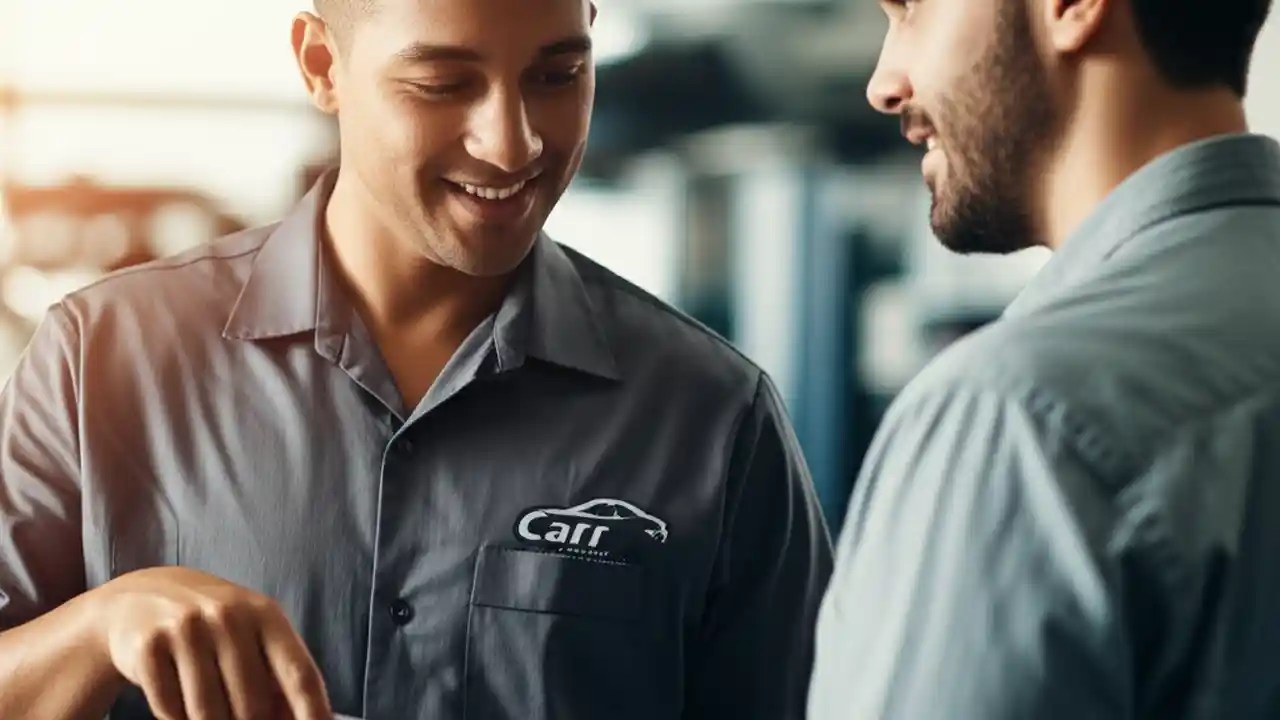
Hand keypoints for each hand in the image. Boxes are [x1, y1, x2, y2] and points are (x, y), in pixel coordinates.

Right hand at [93, 566, 332, 719]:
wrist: (140, 596)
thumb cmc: (213, 624)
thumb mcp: (252, 633)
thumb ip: (278, 674)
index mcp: (266, 614)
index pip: (300, 674)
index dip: (314, 712)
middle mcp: (228, 617)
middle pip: (253, 707)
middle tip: (239, 715)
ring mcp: (186, 629)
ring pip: (208, 716)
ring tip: (207, 702)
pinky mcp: (148, 647)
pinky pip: (170, 711)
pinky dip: (175, 716)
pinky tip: (176, 691)